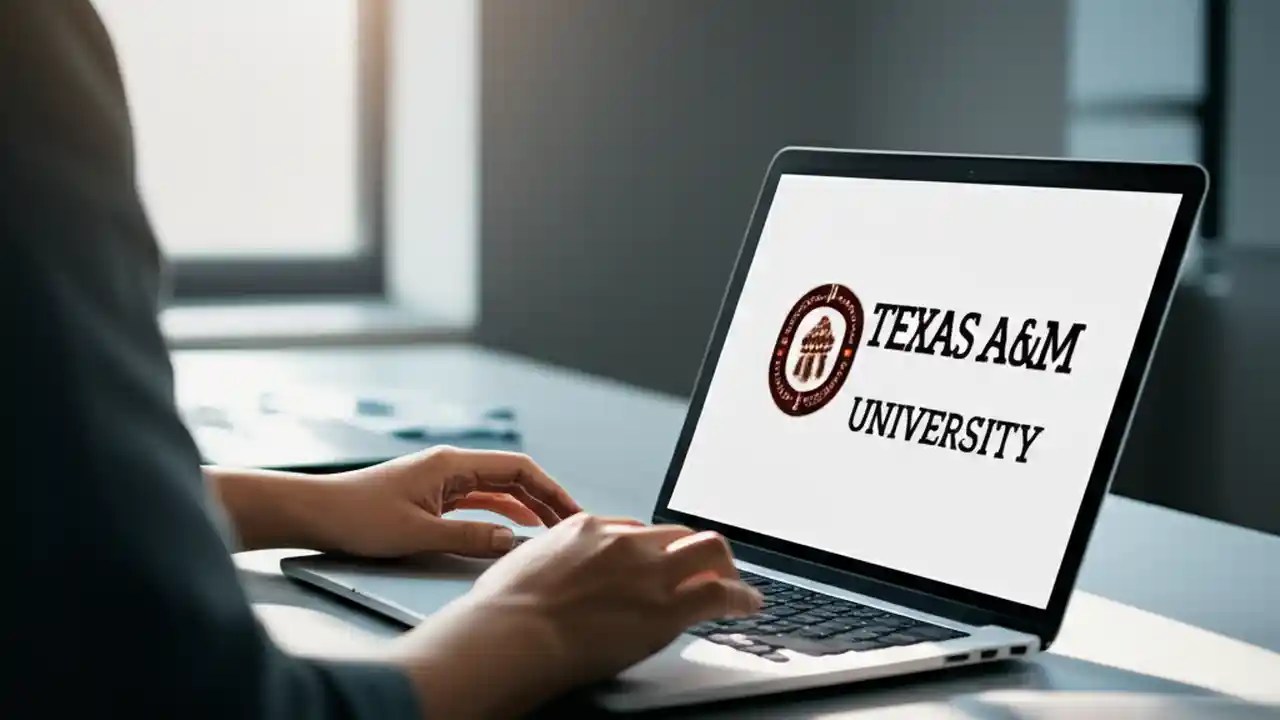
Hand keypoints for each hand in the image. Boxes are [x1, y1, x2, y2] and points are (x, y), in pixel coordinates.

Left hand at [316, 447, 582, 557]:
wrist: (315, 513)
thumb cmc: (359, 518)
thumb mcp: (419, 534)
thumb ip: (470, 538)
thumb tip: (514, 543)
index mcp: (452, 465)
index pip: (518, 469)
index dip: (550, 490)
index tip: (572, 513)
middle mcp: (451, 467)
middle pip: (512, 477)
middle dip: (545, 499)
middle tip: (571, 525)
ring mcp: (441, 481)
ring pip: (497, 490)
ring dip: (525, 507)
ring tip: (551, 530)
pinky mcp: (431, 497)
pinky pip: (478, 502)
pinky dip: (500, 514)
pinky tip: (514, 530)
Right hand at [388, 514, 762, 718]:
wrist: (511, 634)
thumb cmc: (502, 611)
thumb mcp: (522, 566)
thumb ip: (551, 562)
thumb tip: (551, 573)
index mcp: (586, 528)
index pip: (635, 531)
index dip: (653, 549)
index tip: (660, 562)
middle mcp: (623, 542)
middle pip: (677, 533)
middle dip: (695, 551)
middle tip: (707, 569)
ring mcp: (647, 571)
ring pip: (709, 550)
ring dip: (726, 567)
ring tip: (735, 585)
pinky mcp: (665, 606)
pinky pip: (719, 592)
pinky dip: (741, 597)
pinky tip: (747, 605)